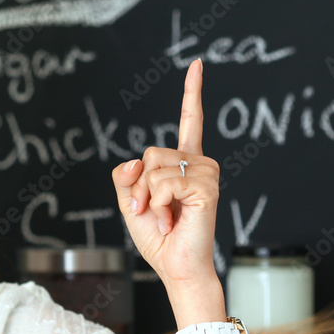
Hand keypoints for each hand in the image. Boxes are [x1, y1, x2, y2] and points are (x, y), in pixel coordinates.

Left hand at [112, 59, 220, 291]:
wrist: (176, 268)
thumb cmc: (159, 239)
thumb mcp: (131, 203)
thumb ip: (127, 177)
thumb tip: (135, 160)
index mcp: (184, 164)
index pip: (189, 121)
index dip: (192, 92)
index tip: (197, 65)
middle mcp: (199, 164)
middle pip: (150, 153)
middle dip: (138, 186)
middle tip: (149, 212)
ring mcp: (206, 174)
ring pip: (153, 167)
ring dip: (146, 198)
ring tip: (162, 218)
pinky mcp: (206, 187)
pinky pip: (162, 182)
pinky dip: (156, 204)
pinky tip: (171, 220)